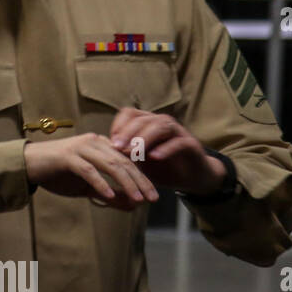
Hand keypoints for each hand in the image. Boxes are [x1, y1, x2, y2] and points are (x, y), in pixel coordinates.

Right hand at [24, 133, 159, 209]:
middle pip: (123, 162)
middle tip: (153, 198)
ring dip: (126, 183)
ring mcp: (80, 147)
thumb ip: (108, 193)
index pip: (128, 161)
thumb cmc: (56, 174)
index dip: (143, 178)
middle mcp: (93, 142)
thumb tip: (131, 205)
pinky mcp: (67, 156)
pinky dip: (100, 183)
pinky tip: (109, 196)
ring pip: (110, 165)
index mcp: (100, 145)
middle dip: (140, 182)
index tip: (154, 195)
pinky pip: (88, 170)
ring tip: (137, 199)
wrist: (27, 165)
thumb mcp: (86, 186)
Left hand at [107, 108, 223, 193]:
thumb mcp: (138, 162)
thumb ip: (123, 155)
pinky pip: (178, 142)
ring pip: (160, 126)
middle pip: (143, 119)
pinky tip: (154, 157)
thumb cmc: (159, 167)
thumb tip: (101, 152)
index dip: (118, 125)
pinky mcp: (190, 144)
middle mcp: (161, 123)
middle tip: (116, 147)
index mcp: (147, 123)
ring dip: (144, 139)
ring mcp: (177, 131)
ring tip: (133, 152)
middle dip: (127, 133)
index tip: (109, 142)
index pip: (129, 114)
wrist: (190, 177)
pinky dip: (165, 149)